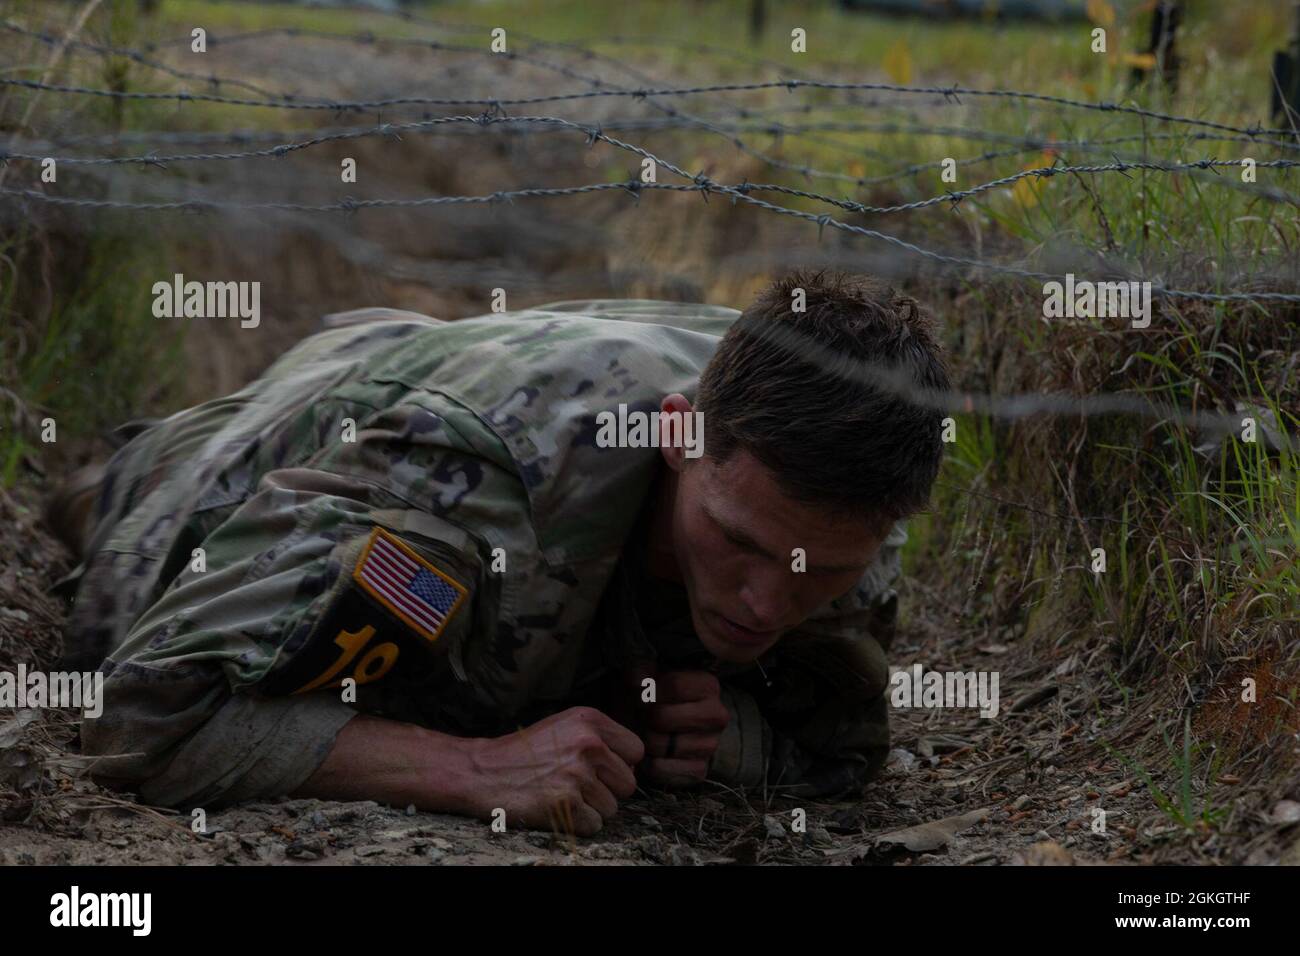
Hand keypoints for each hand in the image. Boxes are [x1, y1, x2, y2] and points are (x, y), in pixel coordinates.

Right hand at [465, 707, 643, 835]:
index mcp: (590, 720)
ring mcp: (577, 774)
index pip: (636, 750)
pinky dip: (578, 823)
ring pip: (612, 807)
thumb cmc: (526, 752)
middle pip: (628, 783)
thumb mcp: (564, 726)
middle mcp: (588, 744)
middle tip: (578, 785)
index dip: (621, 764)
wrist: (482, 771)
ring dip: (591, 808)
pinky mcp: (565, 803)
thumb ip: (600, 738)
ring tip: (562, 794)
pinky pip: (594, 824)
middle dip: (608, 790)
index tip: (601, 769)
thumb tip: (632, 764)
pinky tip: (557, 808)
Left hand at [641, 670, 729, 787]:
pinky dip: (647, 762)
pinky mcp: (699, 771)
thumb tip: (637, 681)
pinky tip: (650, 751)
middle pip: (662, 717)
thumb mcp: (643, 675)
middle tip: (637, 716)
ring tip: (644, 732)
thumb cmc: (650, 697)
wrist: (658, 726)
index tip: (637, 693)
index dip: (647, 690)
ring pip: (658, 744)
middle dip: (641, 717)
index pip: (673, 685)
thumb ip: (639, 670)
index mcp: (708, 685)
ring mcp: (711, 745)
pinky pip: (659, 768)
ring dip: (643, 740)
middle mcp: (717, 715)